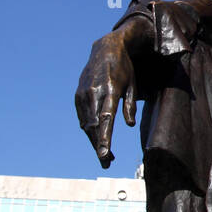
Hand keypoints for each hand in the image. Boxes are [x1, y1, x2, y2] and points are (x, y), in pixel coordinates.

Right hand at [74, 27, 140, 167]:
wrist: (105, 48)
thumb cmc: (124, 68)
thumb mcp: (133, 84)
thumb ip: (130, 105)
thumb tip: (129, 125)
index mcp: (110, 90)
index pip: (106, 119)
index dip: (104, 139)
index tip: (104, 155)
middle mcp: (94, 93)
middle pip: (94, 126)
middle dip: (99, 146)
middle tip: (107, 162)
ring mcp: (83, 94)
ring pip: (86, 124)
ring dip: (93, 140)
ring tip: (105, 154)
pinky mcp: (77, 95)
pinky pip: (82, 117)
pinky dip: (88, 129)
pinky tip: (96, 137)